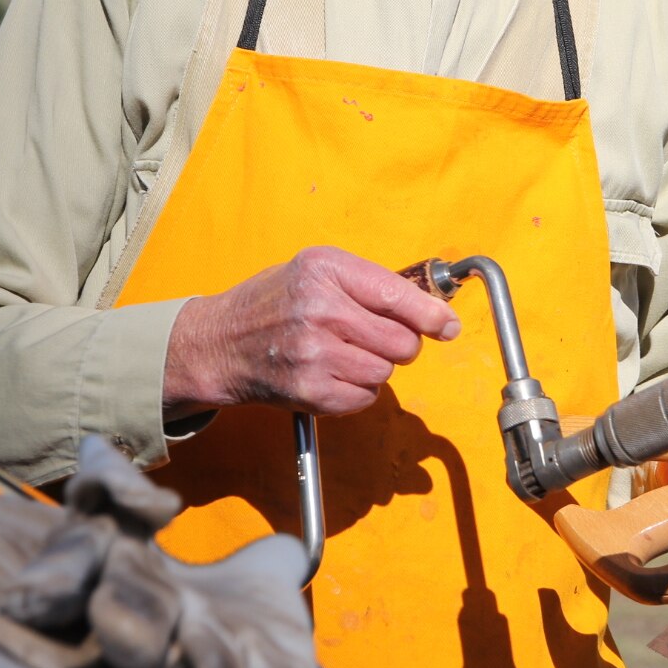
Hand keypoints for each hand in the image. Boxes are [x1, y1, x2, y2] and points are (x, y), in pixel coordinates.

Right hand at [164, 246, 460, 417]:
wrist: (219, 343)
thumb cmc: (273, 303)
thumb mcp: (315, 271)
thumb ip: (369, 284)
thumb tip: (432, 310)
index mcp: (324, 271)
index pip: (397, 296)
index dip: (431, 315)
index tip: (447, 326)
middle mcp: (320, 310)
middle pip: (400, 341)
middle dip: (399, 344)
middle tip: (374, 338)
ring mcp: (314, 354)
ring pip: (385, 372)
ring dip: (376, 367)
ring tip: (344, 354)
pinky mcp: (310, 390)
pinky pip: (364, 397)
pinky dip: (357, 390)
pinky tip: (331, 373)